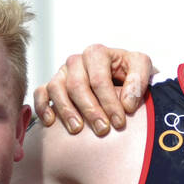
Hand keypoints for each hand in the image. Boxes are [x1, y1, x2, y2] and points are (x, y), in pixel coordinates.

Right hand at [32, 45, 155, 135]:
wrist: (121, 78)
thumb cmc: (131, 74)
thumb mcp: (142, 67)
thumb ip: (139, 80)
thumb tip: (127, 104)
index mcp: (97, 53)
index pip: (99, 78)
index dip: (109, 101)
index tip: (119, 122)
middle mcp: (76, 61)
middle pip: (77, 85)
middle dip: (90, 109)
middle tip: (103, 130)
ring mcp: (62, 73)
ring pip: (56, 88)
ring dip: (66, 110)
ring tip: (77, 130)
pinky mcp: (52, 85)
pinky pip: (41, 93)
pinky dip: (42, 106)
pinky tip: (51, 122)